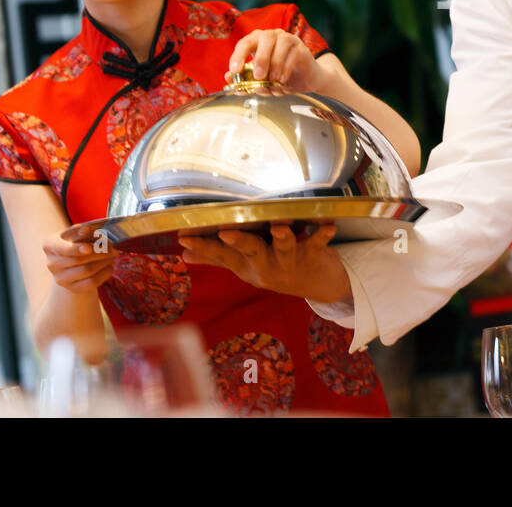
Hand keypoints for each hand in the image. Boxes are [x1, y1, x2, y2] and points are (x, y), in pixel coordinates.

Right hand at [42, 231, 118, 293]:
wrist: (72, 261)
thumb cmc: (76, 241)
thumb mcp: (77, 232)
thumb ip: (83, 230)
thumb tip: (87, 230)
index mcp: (49, 244)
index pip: (62, 249)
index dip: (76, 249)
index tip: (89, 248)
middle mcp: (51, 263)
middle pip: (78, 259)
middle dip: (99, 252)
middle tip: (112, 247)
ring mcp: (60, 278)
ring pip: (87, 270)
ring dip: (104, 261)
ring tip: (113, 254)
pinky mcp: (72, 288)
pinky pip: (91, 282)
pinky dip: (104, 273)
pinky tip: (109, 266)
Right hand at [178, 225, 351, 302]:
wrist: (318, 285)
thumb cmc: (276, 268)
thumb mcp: (244, 266)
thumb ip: (216, 258)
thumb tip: (183, 255)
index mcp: (247, 265)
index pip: (221, 255)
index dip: (202, 246)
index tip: (184, 237)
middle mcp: (266, 266)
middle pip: (250, 251)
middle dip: (238, 242)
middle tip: (225, 231)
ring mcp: (289, 261)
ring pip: (283, 248)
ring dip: (281, 238)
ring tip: (279, 228)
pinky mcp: (312, 255)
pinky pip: (317, 244)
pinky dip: (322, 236)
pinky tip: (328, 226)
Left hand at [225, 29, 330, 90]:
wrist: (305, 80)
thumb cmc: (280, 77)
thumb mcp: (261, 81)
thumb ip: (245, 80)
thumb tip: (228, 79)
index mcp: (258, 41)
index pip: (245, 43)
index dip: (238, 56)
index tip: (235, 71)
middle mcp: (272, 36)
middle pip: (263, 38)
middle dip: (260, 58)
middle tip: (258, 76)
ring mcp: (288, 39)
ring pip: (280, 45)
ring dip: (275, 65)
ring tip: (273, 81)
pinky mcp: (301, 47)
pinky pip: (293, 55)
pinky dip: (286, 69)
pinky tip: (282, 80)